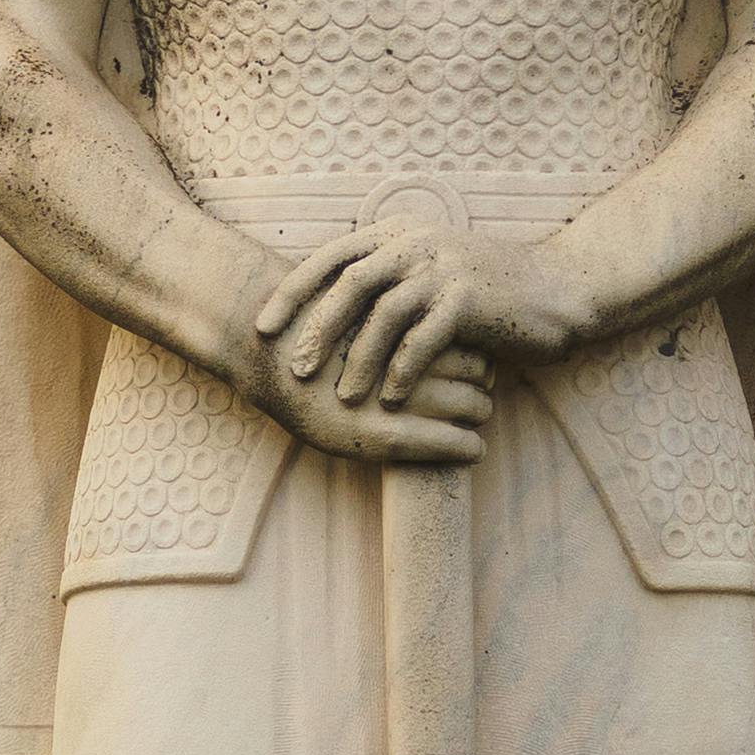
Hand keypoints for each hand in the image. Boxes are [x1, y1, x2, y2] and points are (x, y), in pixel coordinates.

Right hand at [240, 310, 493, 469]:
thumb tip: (442, 309)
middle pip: (482, 372)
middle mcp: (412, 355)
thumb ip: (402, 308)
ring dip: (479, 415)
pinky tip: (473, 450)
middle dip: (484, 386)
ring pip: (475, 407)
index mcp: (415, 323)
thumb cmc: (317, 330)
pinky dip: (468, 448)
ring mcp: (399, 395)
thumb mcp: (363, 304)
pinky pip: (451, 444)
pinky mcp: (383, 434)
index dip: (481, 356)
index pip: (475, 342)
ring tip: (473, 422)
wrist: (269, 359)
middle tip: (481, 394)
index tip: (479, 369)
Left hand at [258, 226, 575, 410]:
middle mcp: (417, 245)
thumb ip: (388, 279)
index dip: (293, 291)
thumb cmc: (488, 291)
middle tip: (295, 367)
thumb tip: (330, 310)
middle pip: (349, 283)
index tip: (263, 326)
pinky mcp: (469, 301)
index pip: (331, 258)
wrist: (559, 288)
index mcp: (399, 235)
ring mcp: (444, 270)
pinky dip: (403, 371)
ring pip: (384, 314)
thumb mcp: (432, 271)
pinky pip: (424, 339)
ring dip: (358, 358)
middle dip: (316, 327)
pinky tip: (391, 402)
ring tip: (342, 395)